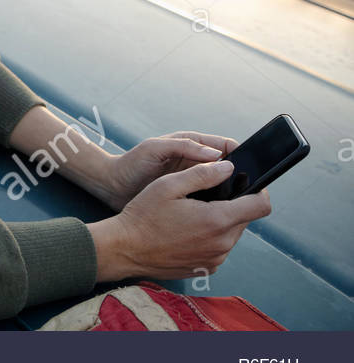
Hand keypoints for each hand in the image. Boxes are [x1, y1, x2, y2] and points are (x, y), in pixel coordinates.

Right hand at [87, 159, 270, 281]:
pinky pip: (219, 248)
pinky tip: (187, 230)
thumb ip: (202, 174)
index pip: (260, 205)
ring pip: (232, 234)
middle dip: (234, 204)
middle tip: (206, 196)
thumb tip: (228, 167)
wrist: (125, 249)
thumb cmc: (143, 216)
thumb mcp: (168, 185)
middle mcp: (222, 243)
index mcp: (216, 220)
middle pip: (246, 218)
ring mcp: (215, 259)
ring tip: (192, 213)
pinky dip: (210, 237)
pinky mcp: (206, 268)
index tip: (247, 183)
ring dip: (221, 221)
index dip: (258, 191)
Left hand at [103, 131, 238, 210]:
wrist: (112, 187)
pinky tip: (220, 217)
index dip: (241, 156)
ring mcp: (194, 182)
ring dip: (230, 196)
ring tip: (235, 206)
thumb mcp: (154, 149)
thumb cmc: (131, 163)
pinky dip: (217, 208)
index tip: (251, 168)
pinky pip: (212, 204)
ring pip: (223, 188)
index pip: (226, 147)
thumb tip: (216, 155)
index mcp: (192, 145)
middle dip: (239, 178)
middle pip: (229, 169)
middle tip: (247, 192)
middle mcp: (197, 163)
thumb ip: (183, 146)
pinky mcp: (189, 200)